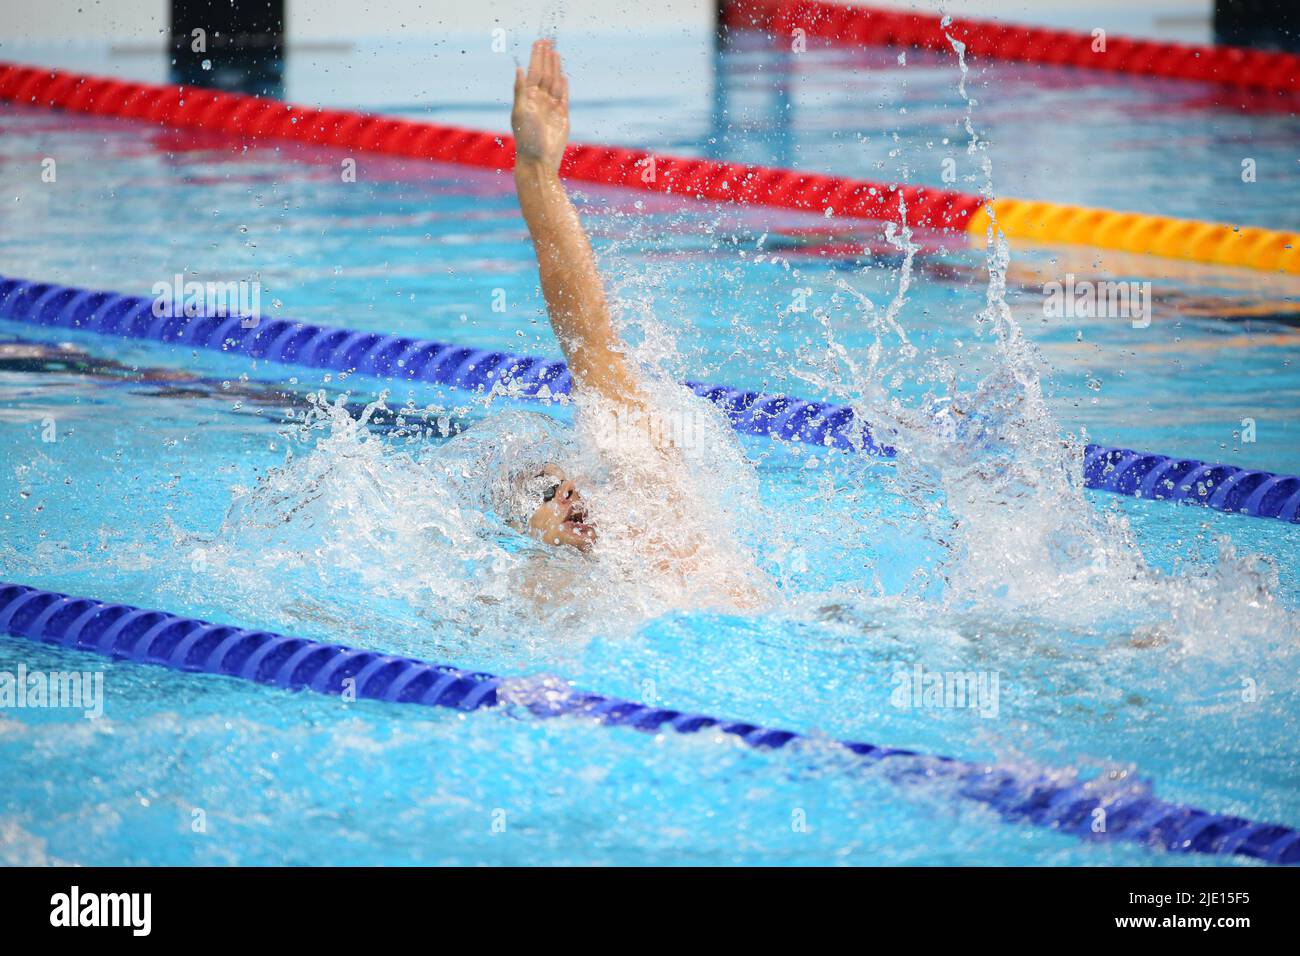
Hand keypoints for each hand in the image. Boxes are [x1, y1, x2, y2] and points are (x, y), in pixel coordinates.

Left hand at [512, 39, 568, 173]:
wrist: (539, 160)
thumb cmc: (527, 138)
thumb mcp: (520, 111)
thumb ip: (520, 90)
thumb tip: (519, 69)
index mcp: (527, 98)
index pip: (533, 72)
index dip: (536, 57)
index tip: (539, 43)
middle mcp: (538, 101)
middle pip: (544, 74)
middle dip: (545, 58)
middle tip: (547, 41)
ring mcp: (550, 108)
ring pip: (554, 82)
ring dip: (555, 68)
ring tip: (555, 53)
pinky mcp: (562, 117)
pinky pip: (563, 96)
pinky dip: (564, 86)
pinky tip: (563, 76)